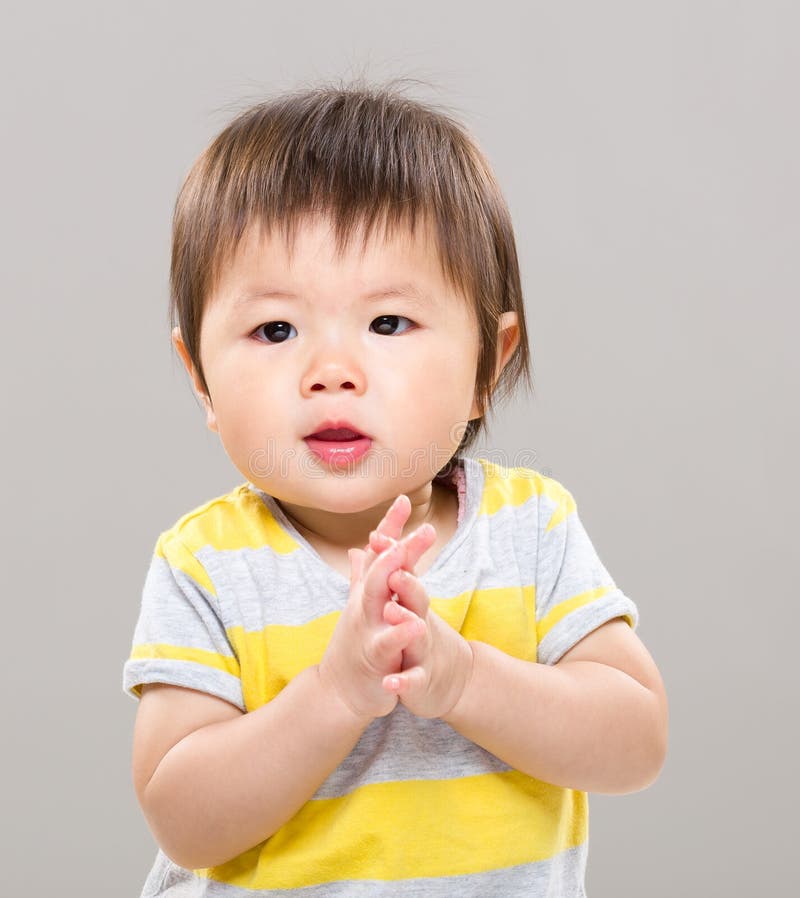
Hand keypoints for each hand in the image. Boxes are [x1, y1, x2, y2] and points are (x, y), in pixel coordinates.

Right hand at [317, 496, 432, 722]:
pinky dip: (399, 637)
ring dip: (392, 584)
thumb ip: (365, 574)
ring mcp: (368, 630)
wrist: (339, 691)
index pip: (379, 552)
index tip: (405, 498)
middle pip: (381, 571)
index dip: (391, 527)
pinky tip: (415, 627)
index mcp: (368, 592)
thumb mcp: (360, 605)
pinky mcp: (375, 659)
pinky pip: (387, 648)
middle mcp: (365, 605)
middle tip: (424, 530)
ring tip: (406, 567)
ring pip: (378, 604)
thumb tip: (363, 546)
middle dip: (399, 549)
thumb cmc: (355, 643)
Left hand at [368, 533, 474, 719]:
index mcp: (412, 602)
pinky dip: (402, 682)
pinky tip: (390, 683)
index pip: (404, 572)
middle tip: (396, 571)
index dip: (393, 554)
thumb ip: (392, 567)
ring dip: (406, 624)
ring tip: (393, 614)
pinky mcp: (421, 681)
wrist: (452, 681)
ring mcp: (422, 651)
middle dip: (406, 584)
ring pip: (416, 637)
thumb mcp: (408, 601)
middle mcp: (420, 621)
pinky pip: (412, 681)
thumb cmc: (422, 635)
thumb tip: (376, 534)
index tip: (377, 534)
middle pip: (416, 598)